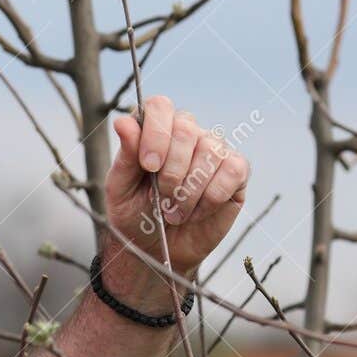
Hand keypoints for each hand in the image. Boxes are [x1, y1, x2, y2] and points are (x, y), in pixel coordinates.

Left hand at [105, 95, 249, 288]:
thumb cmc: (135, 215)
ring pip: (210, 151)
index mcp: (155, 131)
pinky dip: (211, 197)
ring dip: (189, 190)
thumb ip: (124, 156)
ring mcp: (213, 150)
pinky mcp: (236, 172)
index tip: (148, 166)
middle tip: (161, 199)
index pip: (160, 106)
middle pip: (187, 128)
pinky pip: (232, 171)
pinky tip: (197, 212)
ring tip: (175, 212)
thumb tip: (123, 122)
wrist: (156, 249)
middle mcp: (187, 134)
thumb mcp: (120, 189)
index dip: (155, 133)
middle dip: (171, 170)